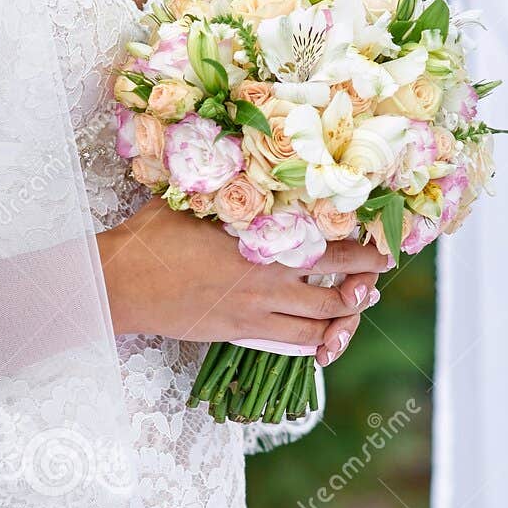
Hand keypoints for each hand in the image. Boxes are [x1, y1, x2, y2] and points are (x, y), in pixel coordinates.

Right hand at [97, 199, 386, 364]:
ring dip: (342, 320)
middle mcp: (267, 285)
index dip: (366, 252)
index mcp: (263, 248)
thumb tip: (253, 164)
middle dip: (365, 290)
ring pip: (317, 327)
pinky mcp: (238, 334)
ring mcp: (254, 315)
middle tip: (378, 279)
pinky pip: (288, 344)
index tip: (386, 245)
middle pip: (337, 296)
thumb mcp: (198, 202)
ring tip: (354, 306)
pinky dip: (310, 340)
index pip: (333, 251)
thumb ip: (234, 193)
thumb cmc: (153, 236)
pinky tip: (317, 333)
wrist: (121, 284)